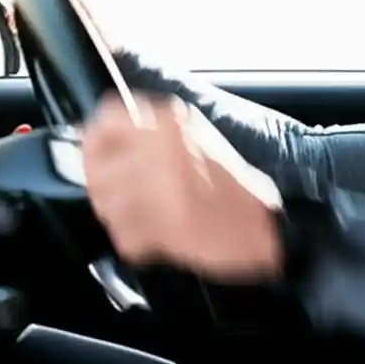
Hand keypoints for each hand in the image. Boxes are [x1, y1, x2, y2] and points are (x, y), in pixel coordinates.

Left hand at [79, 92, 283, 281]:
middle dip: (105, 187)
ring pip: (107, 205)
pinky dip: (138, 242)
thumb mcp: (193, 139)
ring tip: (147, 217)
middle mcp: (162, 149)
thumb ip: (147, 134)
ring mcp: (164, 188)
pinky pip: (126, 237)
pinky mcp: (168, 226)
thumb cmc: (235, 187)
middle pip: (97, 169)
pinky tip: (160, 235)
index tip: (98, 156)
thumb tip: (97, 138)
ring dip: (121, 216)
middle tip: (124, 197)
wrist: (269, 226)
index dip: (95, 142)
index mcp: (168, 122)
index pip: (104, 121)